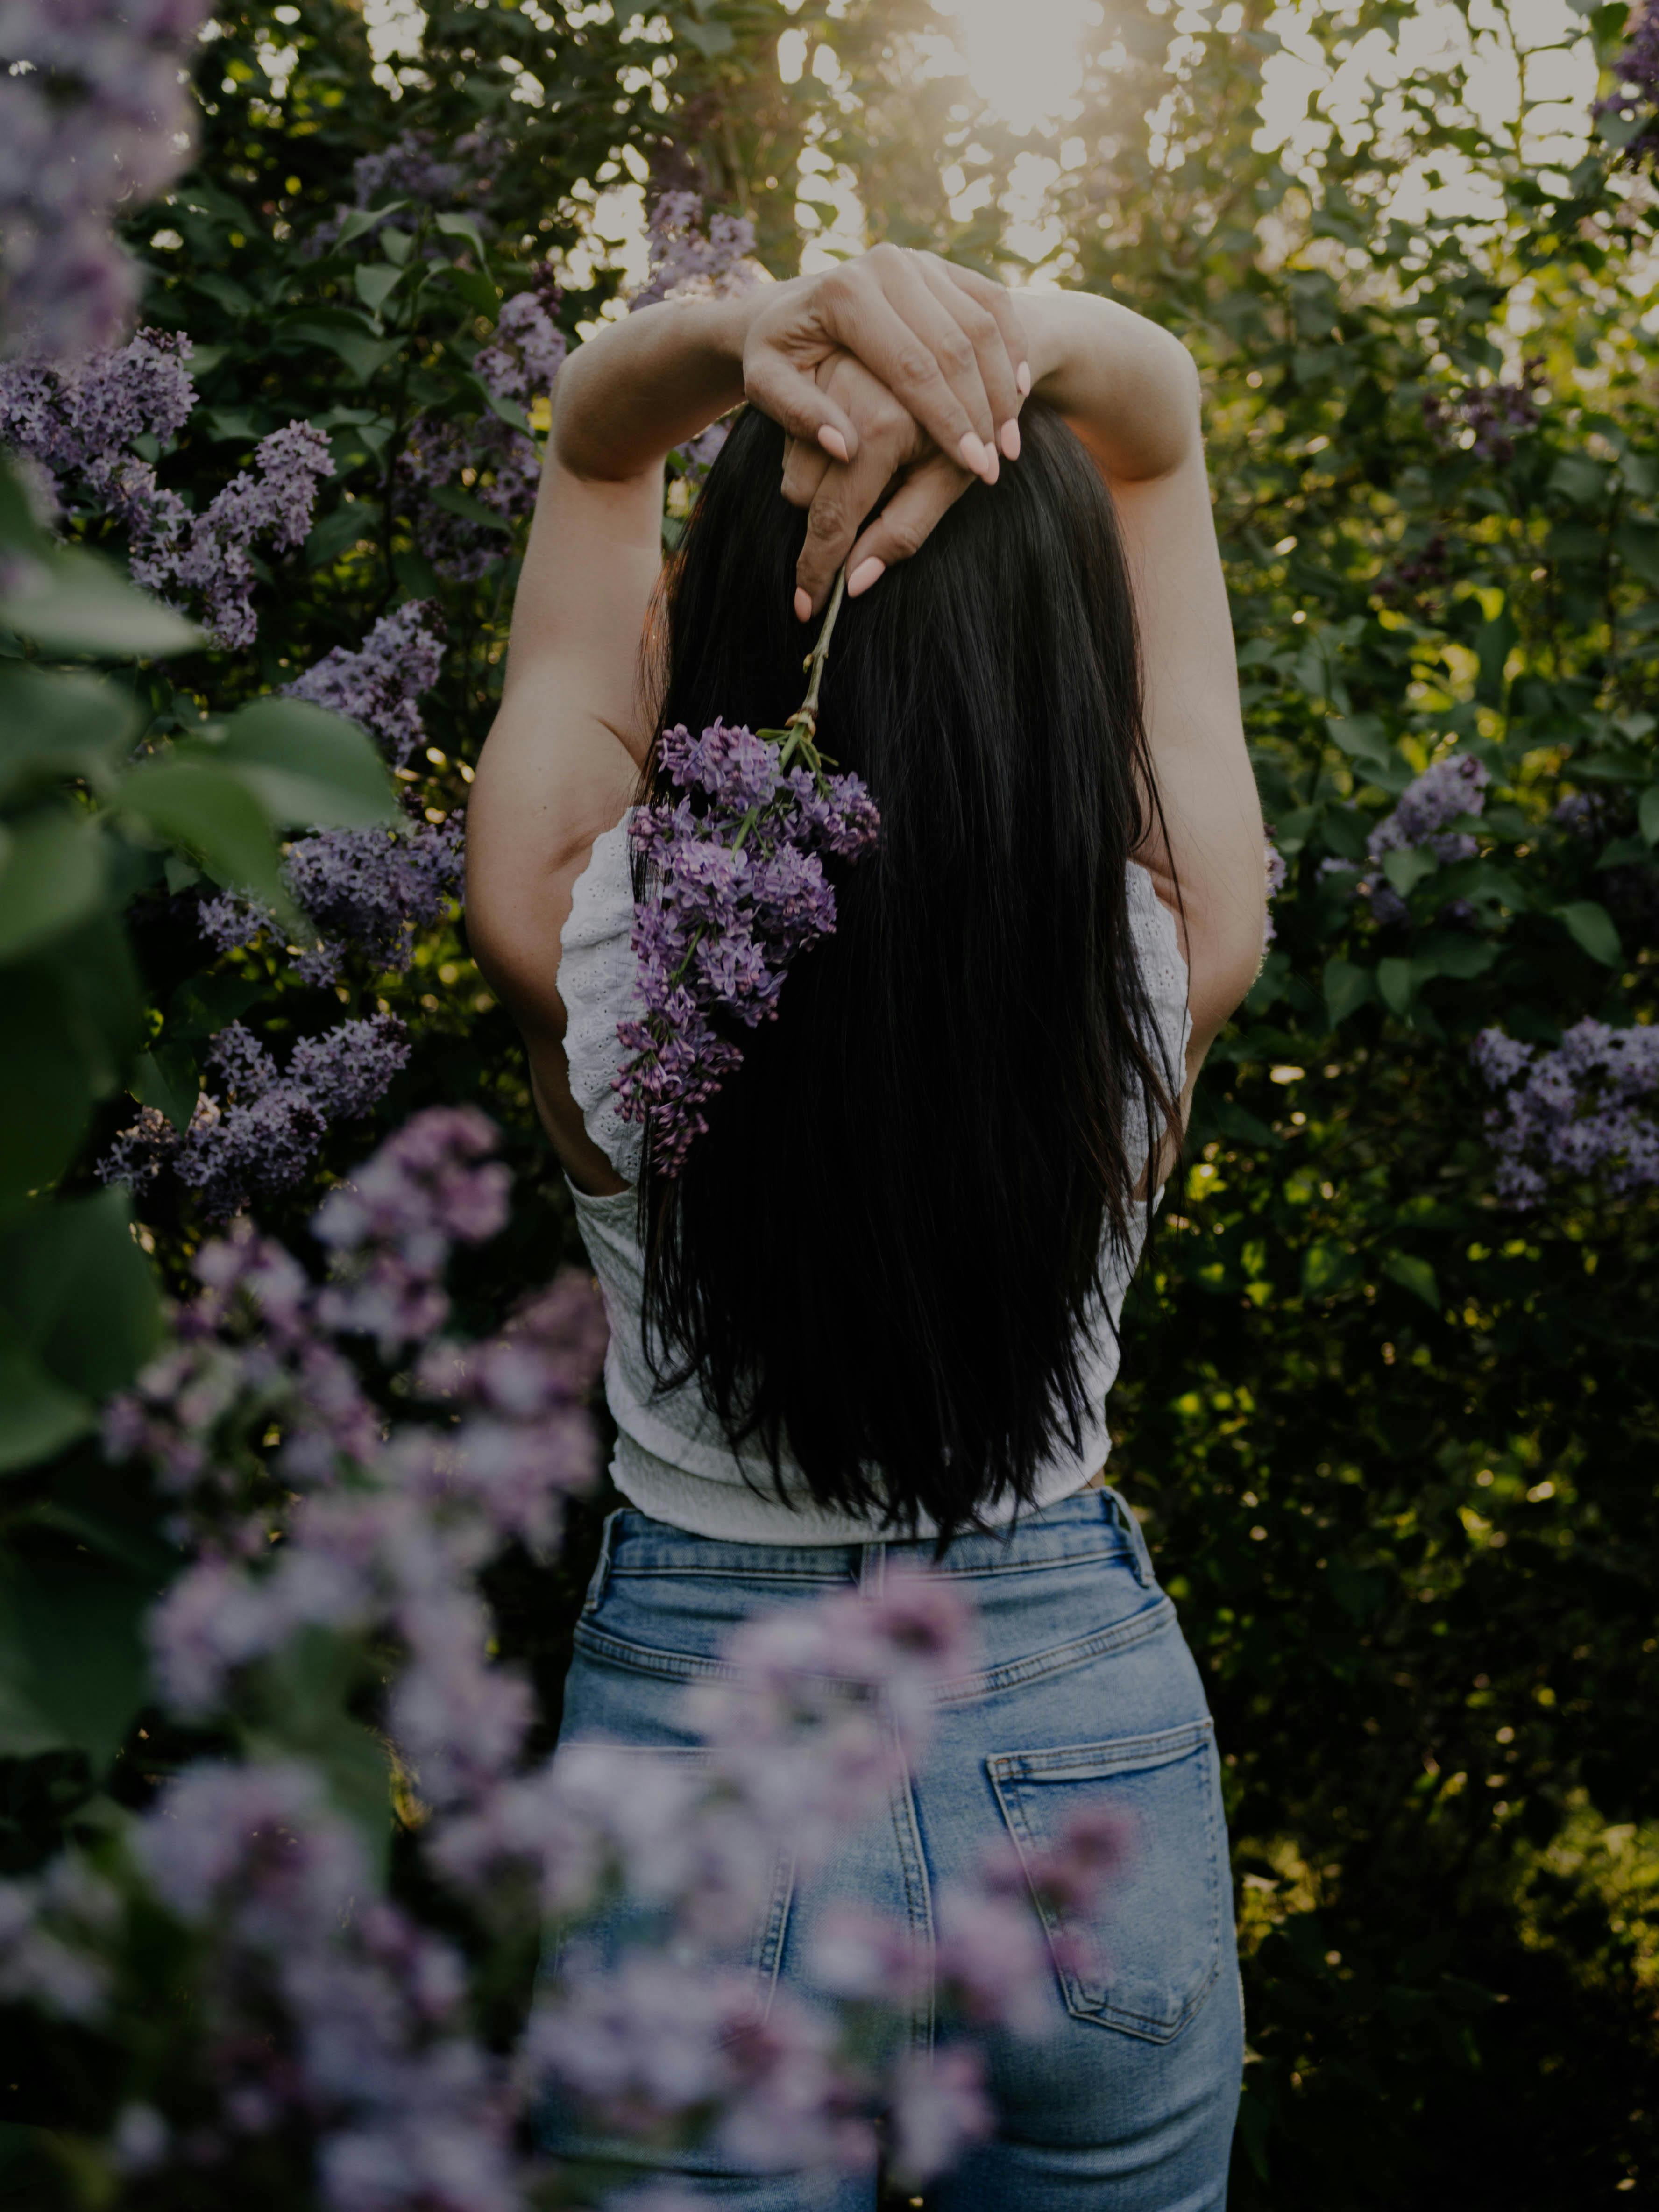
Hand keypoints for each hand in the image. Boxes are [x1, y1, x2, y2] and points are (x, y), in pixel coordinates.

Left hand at [741, 244, 1028, 489]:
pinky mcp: (944, 266)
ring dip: (1002, 388)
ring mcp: (921, 260)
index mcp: (845, 293)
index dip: (945, 420)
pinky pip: (994, 307)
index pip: (910, 365)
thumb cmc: (782, 356)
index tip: (971, 467)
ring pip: (982, 326)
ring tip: (1010, 443)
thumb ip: (798, 415)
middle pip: (954, 345)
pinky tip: (1020, 397)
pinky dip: (1012, 352)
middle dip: (980, 411)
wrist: (794, 306)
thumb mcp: (767, 384)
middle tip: (997, 466)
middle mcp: (887, 265)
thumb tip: (845, 448)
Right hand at [781, 351, 978, 617]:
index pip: (835, 517)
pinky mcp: (815, 368)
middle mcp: (846, 392)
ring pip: (792, 467)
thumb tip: (855, 583)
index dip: (818, 569)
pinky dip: (816, 455)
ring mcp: (824, 374)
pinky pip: (793, 439)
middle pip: (802, 493)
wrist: (968, 355)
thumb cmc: (968, 429)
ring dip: (820, 486)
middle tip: (867, 517)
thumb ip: (904, 531)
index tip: (807, 609)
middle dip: (825, 520)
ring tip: (871, 472)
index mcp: (883, 426)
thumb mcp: (948, 482)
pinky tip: (854, 445)